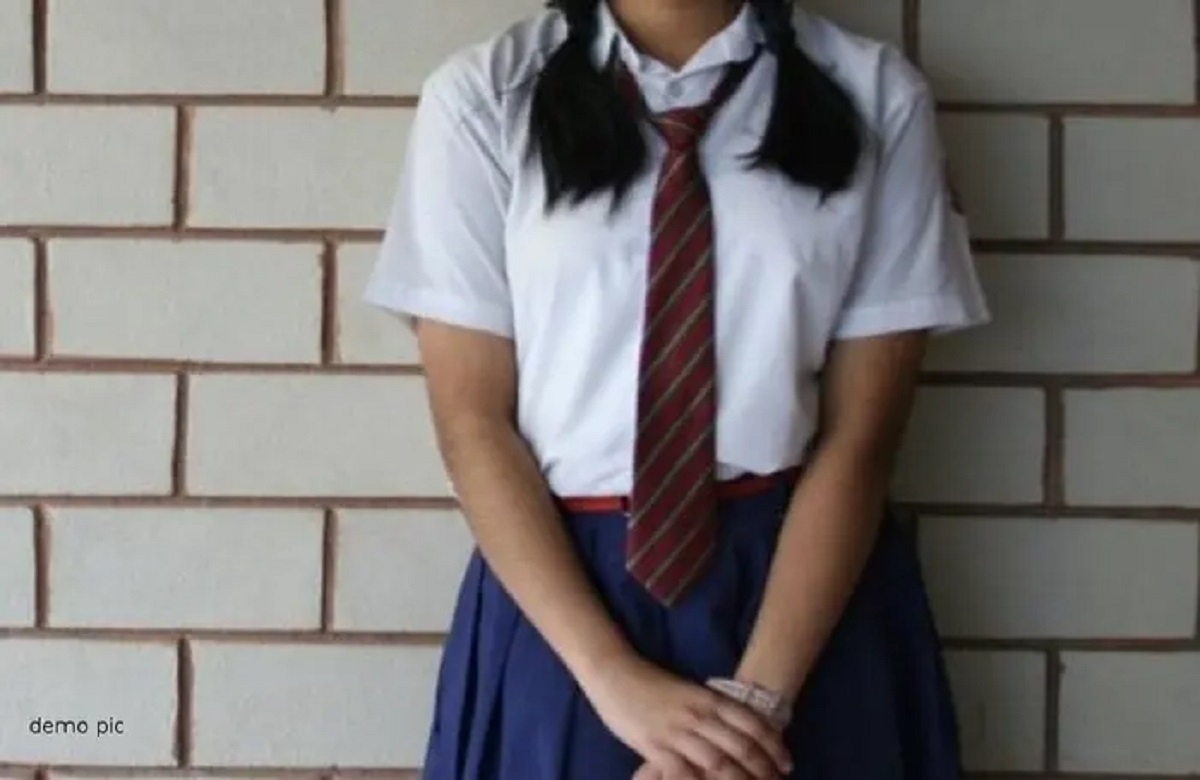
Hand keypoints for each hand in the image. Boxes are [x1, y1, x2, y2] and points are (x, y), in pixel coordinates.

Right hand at [580, 653, 791, 778]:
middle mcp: (699, 715)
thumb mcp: (689, 692)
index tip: (787, 763)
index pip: (751, 723)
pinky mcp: (655, 746)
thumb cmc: (652, 683)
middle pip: (741, 746)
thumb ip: (711, 711)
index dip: (773, 745)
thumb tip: (737, 732)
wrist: (615, 673)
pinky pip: (683, 773)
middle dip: (763, 769)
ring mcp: (677, 731)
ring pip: (719, 762)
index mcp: (709, 698)